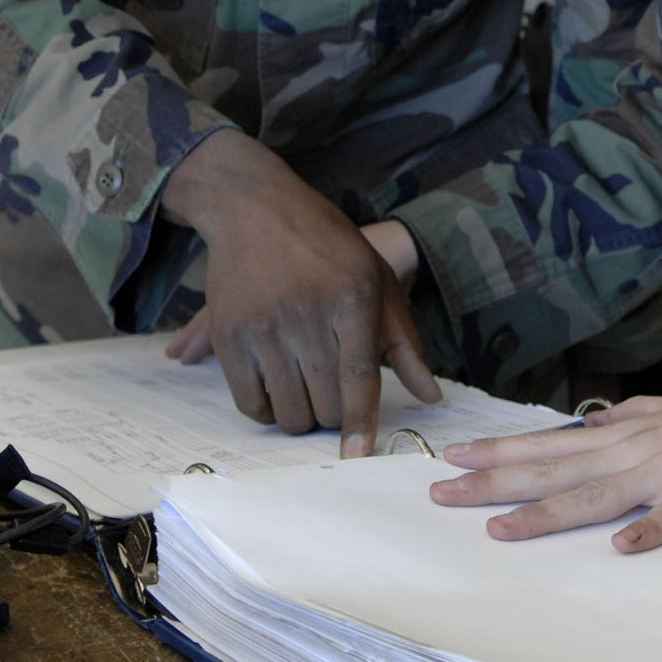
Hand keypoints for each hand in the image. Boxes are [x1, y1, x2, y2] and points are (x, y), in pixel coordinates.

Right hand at [159, 131, 438, 454]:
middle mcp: (308, 313)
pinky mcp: (231, 335)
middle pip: (325, 402)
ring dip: (300, 417)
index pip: (360, 376)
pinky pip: (249, 402)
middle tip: (332, 401)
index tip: (359, 456)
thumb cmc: (326, 242)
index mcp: (353, 297)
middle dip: (333, 417)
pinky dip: (266, 410)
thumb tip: (430, 395)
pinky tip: (275, 391)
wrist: (254, 206)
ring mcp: (266, 325)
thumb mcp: (376, 277)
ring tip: (305, 394)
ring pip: (288, 410)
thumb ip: (404, 340)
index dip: (361, 422)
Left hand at [429, 384, 661, 550]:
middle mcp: (632, 450)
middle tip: (443, 490)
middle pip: (553, 468)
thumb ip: (630, 416)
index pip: (549, 444)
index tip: (455, 455)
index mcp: (623, 435)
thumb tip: (593, 420)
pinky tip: (624, 546)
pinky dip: (650, 529)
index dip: (500, 450)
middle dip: (494, 481)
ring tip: (501, 528)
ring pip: (595, 494)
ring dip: (546, 512)